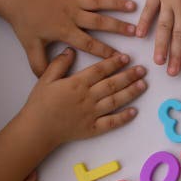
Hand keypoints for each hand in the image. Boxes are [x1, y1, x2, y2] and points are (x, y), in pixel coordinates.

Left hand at [3, 0, 136, 75]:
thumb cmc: (24, 22)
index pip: (90, 44)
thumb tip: (47, 80)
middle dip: (118, 27)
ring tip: (132, 6)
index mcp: (66, 30)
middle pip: (100, 22)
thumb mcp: (31, 46)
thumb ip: (40, 65)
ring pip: (98, 2)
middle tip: (135, 31)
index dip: (106, 52)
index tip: (120, 58)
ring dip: (115, 3)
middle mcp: (73, 14)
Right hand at [19, 48, 146, 147]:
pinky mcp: (93, 128)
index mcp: (76, 84)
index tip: (126, 57)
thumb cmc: (39, 104)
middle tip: (142, 69)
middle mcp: (87, 98)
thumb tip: (71, 50)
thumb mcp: (45, 79)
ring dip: (131, 92)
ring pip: (115, 101)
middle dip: (129, 75)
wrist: (37, 129)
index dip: (114, 63)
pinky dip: (124, 117)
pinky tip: (135, 111)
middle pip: (112, 84)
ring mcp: (92, 114)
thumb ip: (59, 64)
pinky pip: (111, 122)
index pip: (99, 70)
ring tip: (143, 84)